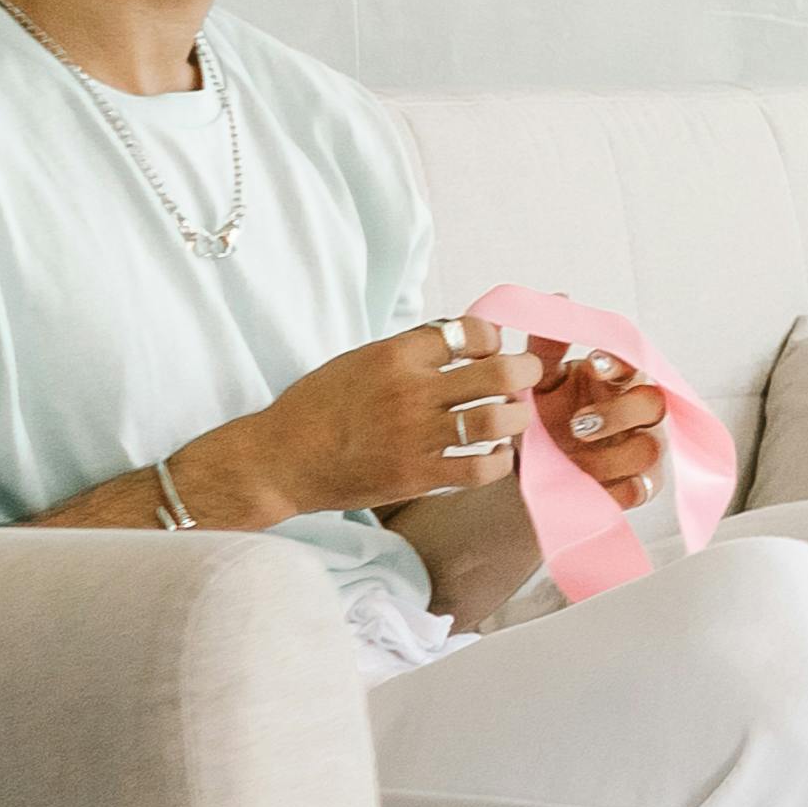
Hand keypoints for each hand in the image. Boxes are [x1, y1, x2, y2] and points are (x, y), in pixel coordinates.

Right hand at [212, 314, 528, 527]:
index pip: (470, 331)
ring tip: (512, 416)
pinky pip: (479, 469)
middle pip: (498, 372)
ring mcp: (416, 436)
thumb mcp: (359, 359)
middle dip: (525, 372)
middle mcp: (411, 392)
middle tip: (526, 377)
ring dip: (516, 417)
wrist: (281, 460)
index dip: (492, 337)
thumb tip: (460, 337)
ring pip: (497, 420)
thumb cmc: (318, 406)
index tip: (491, 347)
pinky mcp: (416, 476)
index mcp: (395, 355)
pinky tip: (495, 453)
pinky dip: (498, 460)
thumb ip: (410, 350)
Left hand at [528, 344, 675, 511]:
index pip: (634, 363)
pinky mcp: (636, 485)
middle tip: (579, 424)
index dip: (621, 363)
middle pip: (655, 404)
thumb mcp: (538, 381)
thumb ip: (546, 347)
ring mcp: (639, 449)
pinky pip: (644, 489)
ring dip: (613, 455)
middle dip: (620, 414)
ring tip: (575, 459)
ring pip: (651, 449)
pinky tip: (594, 485)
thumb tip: (559, 298)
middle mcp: (635, 413)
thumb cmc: (543, 415)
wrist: (530, 465)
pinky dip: (622, 489)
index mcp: (616, 381)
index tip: (594, 364)